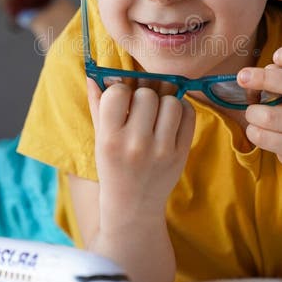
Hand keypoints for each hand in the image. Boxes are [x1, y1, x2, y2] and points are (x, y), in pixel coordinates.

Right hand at [86, 79, 194, 229]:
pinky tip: (170, 118)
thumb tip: (93, 75)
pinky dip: (181, 110)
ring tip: (156, 113)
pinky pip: (188, 114)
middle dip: (143, 97)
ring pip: (171, 102)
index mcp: (110, 139)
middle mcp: (136, 144)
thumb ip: (97, 105)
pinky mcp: (181, 154)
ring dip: (164, 102)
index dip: (120, 91)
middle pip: (147, 95)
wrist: (133, 206)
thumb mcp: (100, 139)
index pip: (118, 93)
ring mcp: (162, 150)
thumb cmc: (113, 167)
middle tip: (140, 108)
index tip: (121, 100)